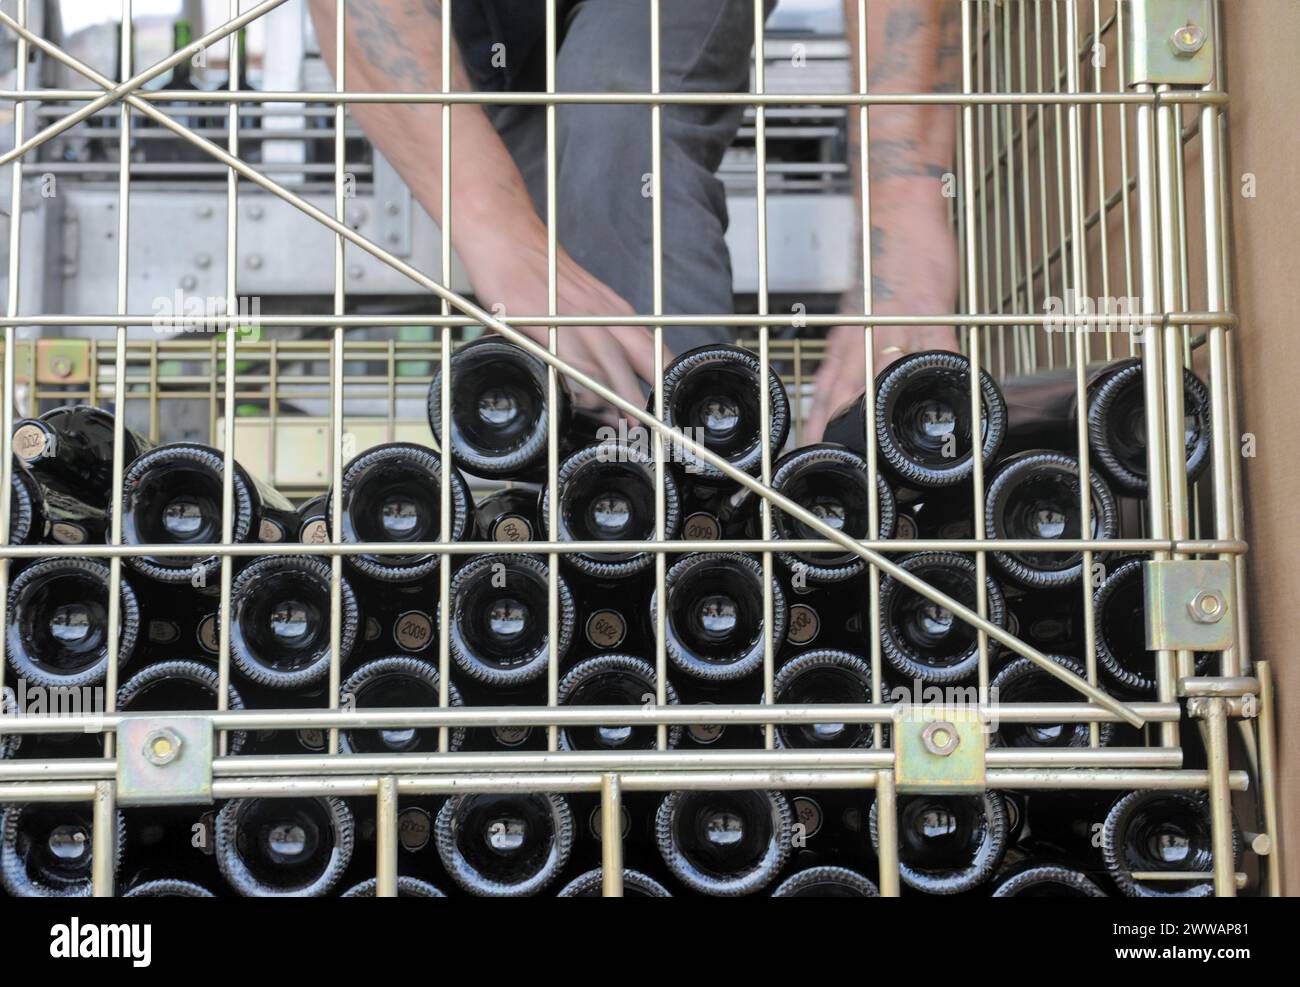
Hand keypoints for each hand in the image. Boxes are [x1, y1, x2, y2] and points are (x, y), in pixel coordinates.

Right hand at [459, 222, 663, 422]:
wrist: (506, 239)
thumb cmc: (543, 275)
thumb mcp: (583, 305)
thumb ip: (598, 338)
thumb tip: (608, 381)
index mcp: (616, 313)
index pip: (653, 351)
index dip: (665, 383)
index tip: (669, 411)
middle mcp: (604, 316)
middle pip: (641, 359)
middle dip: (652, 397)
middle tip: (656, 429)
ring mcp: (576, 320)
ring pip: (610, 366)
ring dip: (621, 400)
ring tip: (628, 428)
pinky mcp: (545, 325)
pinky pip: (570, 362)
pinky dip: (581, 387)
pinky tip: (584, 405)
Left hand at [805, 189, 959, 441]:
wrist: (898, 211)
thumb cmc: (884, 263)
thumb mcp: (860, 312)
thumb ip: (856, 347)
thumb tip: (848, 383)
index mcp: (845, 338)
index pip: (823, 388)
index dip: (815, 422)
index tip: (808, 451)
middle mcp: (862, 336)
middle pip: (843, 391)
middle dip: (836, 429)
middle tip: (832, 461)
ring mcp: (896, 325)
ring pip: (880, 376)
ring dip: (877, 413)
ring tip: (878, 451)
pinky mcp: (930, 310)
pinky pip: (936, 349)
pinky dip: (940, 374)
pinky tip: (947, 398)